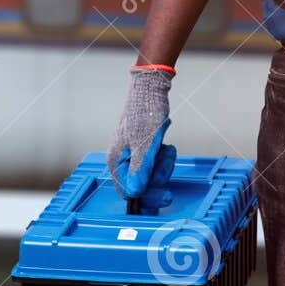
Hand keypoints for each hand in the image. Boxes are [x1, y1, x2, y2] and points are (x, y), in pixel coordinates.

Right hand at [107, 67, 171, 197]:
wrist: (150, 89)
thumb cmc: (145, 112)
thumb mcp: (146, 143)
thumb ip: (140, 169)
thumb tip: (135, 193)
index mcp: (116, 161)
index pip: (129, 192)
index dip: (148, 196)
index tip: (166, 194)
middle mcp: (122, 161)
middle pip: (141, 186)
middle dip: (158, 178)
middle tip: (168, 166)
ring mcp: (132, 156)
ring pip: (150, 176)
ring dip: (163, 166)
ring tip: (167, 150)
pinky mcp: (142, 151)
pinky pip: (154, 165)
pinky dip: (163, 159)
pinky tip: (166, 147)